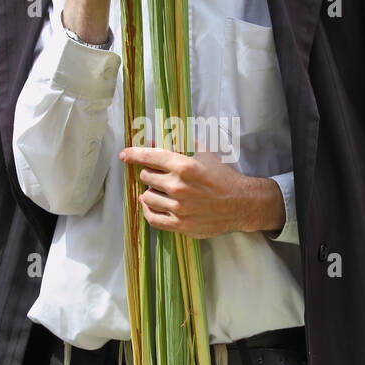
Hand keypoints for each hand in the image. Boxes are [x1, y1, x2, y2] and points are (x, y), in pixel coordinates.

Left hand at [118, 145, 284, 238]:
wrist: (240, 203)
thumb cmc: (222, 176)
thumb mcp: (204, 154)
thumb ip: (180, 145)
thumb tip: (155, 139)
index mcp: (184, 166)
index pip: (149, 157)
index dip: (133, 154)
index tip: (124, 155)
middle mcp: (178, 187)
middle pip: (146, 177)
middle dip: (149, 173)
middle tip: (160, 175)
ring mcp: (178, 208)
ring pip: (147, 197)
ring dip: (150, 192)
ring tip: (160, 190)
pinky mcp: (180, 225)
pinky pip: (152, 218)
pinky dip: (148, 210)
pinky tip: (150, 204)